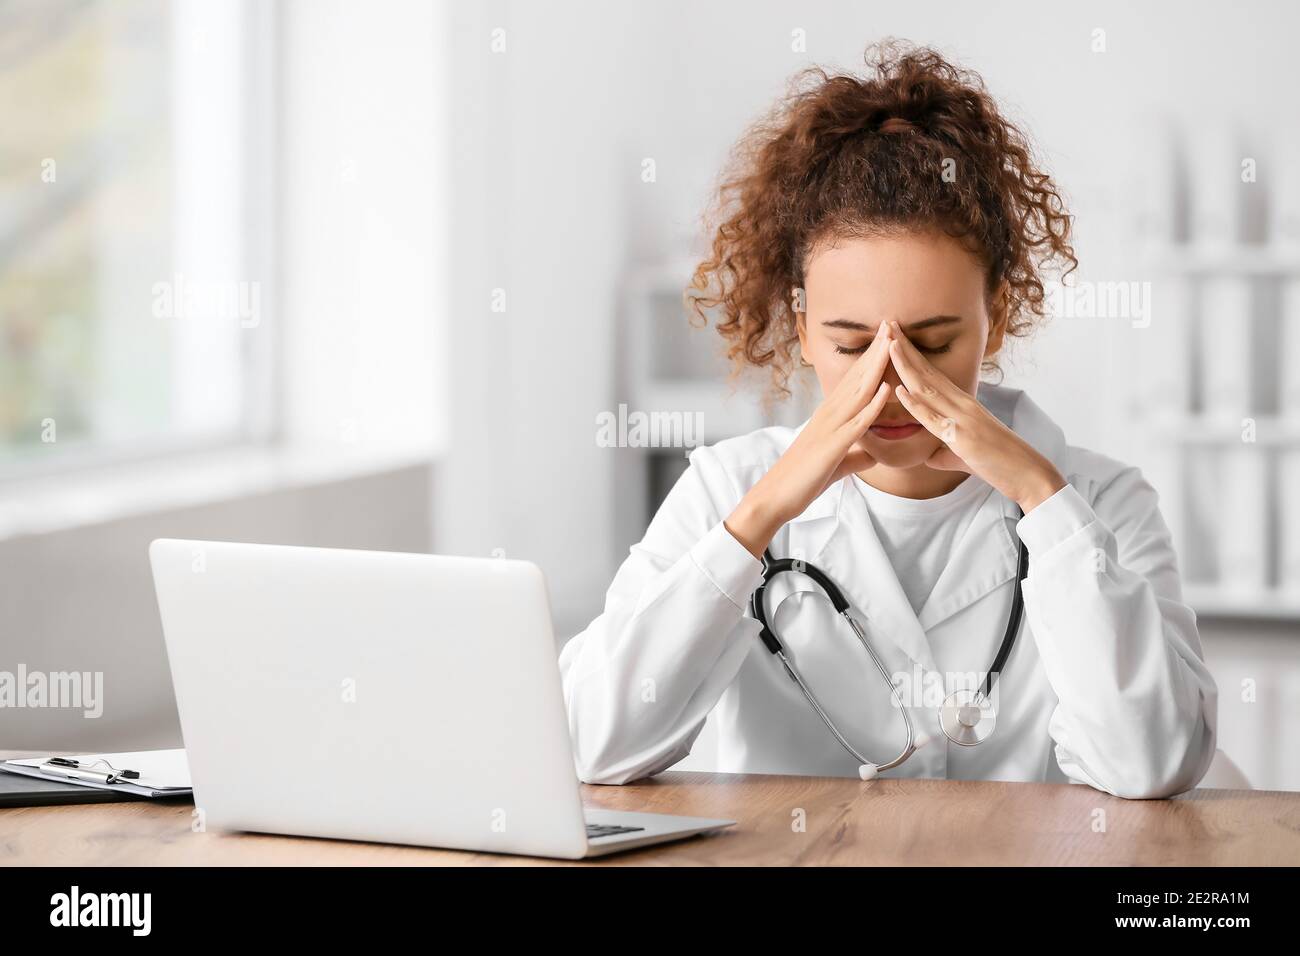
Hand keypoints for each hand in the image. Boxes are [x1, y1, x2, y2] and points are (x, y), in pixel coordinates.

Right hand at [725, 321, 895, 558]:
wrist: (777, 496)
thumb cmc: (804, 479)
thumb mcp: (837, 462)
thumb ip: (857, 454)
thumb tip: (876, 453)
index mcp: (831, 415)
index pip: (855, 380)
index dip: (872, 358)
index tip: (888, 338)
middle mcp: (830, 414)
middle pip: (858, 376)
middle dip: (877, 350)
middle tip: (894, 323)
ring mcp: (831, 427)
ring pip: (859, 391)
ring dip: (877, 366)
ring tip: (893, 343)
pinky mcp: (833, 445)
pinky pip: (857, 422)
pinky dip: (872, 404)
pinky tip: (887, 388)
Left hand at [885, 320, 1066, 513]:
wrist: (1027, 473)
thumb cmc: (997, 463)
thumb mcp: (965, 454)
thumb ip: (944, 452)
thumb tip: (930, 456)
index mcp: (962, 404)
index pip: (932, 374)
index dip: (912, 355)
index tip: (894, 337)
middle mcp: (962, 404)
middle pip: (927, 372)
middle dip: (905, 349)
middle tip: (887, 324)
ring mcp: (963, 418)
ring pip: (928, 388)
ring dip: (906, 366)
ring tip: (889, 344)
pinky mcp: (963, 437)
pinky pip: (934, 419)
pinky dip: (915, 404)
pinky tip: (899, 390)